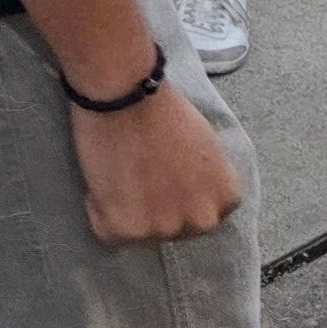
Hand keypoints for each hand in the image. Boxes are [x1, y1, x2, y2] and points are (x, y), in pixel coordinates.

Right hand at [69, 82, 245, 244]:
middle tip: (138, 175)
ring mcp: (165, 228)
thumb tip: (188, 194)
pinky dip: (100, 210)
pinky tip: (103, 179)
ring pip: (142, 233)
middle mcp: (202, 220)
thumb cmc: (163, 108)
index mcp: (226, 198)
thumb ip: (204, 180)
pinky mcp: (128, 229)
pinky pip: (109, 232)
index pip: (201, 213)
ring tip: (119, 173)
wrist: (126, 94)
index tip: (162, 174)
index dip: (177, 194)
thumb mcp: (206, 146)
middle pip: (174, 228)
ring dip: (127, 210)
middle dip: (156, 209)